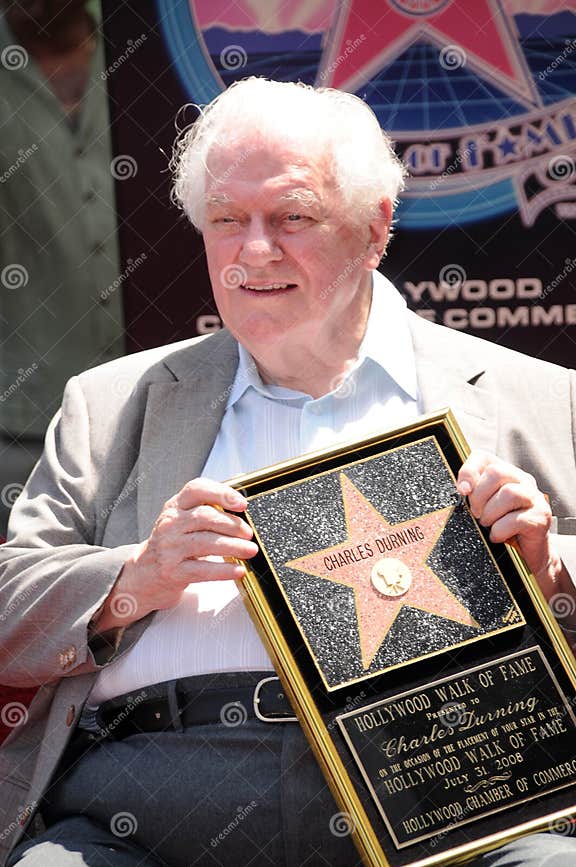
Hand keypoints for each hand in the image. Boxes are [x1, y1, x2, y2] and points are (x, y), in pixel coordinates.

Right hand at [93, 478, 257, 632]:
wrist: (145, 574)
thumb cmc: (173, 543)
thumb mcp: (183, 519)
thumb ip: (207, 507)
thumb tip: (239, 498)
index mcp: (175, 506)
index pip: (196, 489)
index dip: (221, 493)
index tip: (242, 504)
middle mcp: (170, 524)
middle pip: (204, 516)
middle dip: (232, 524)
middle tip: (248, 533)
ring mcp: (169, 548)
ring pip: (205, 543)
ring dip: (233, 546)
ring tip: (250, 550)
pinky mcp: (173, 572)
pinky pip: (203, 570)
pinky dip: (224, 570)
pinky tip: (238, 570)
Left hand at [456, 451, 561, 591]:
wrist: (526, 554)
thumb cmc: (499, 527)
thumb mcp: (482, 508)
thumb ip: (472, 494)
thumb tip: (462, 489)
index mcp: (505, 473)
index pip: (483, 457)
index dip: (468, 471)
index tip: (462, 491)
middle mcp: (522, 480)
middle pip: (497, 472)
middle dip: (479, 496)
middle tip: (476, 513)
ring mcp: (534, 497)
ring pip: (509, 493)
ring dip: (490, 513)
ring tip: (487, 524)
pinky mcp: (541, 517)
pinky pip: (517, 519)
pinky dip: (500, 531)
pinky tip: (497, 536)